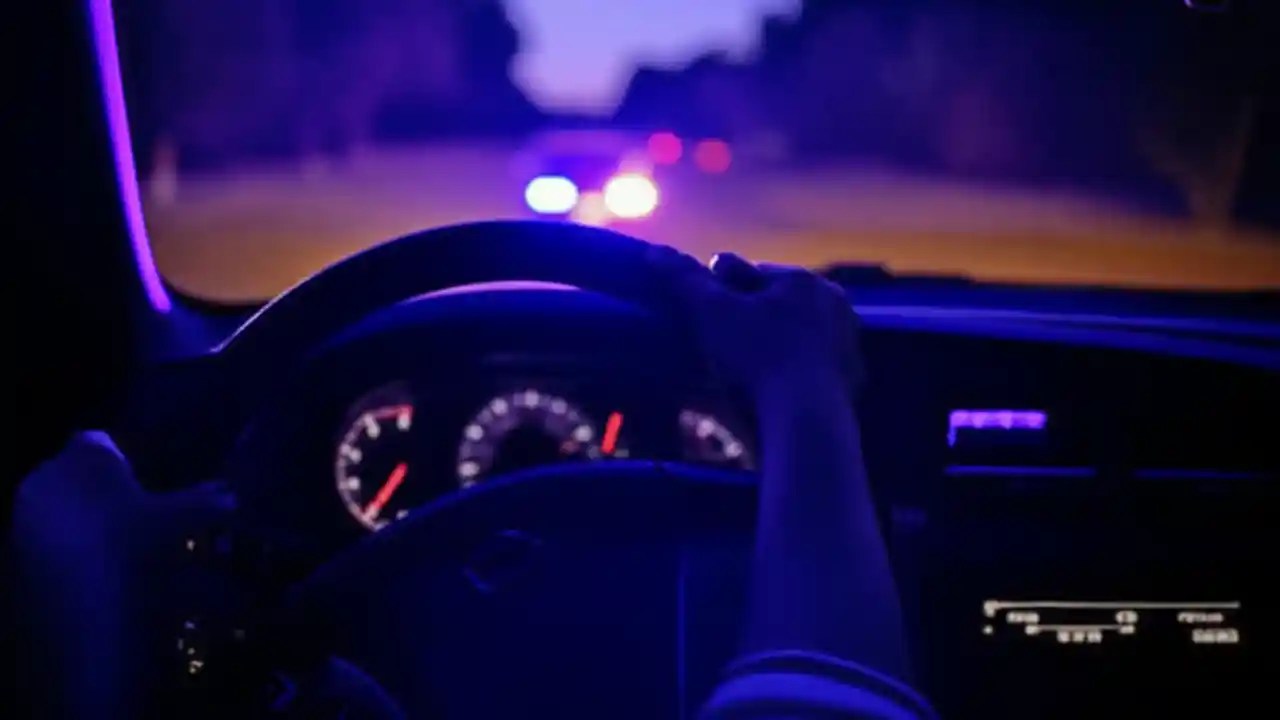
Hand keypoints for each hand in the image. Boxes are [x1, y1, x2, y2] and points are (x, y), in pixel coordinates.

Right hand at [645, 246, 861, 397]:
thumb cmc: (756, 356)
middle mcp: (832, 302)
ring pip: (796, 334)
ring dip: (772, 342)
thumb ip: (683, 279)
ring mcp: (845, 341)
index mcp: (801, 279)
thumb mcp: (711, 312)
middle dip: (750, 314)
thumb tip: (654, 251)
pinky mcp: (850, 378)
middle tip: (720, 340)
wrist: (806, 418)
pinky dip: (791, 371)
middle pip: (777, 302)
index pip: (750, 271)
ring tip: (741, 367)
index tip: (702, 307)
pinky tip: (770, 388)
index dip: (720, 287)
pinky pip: (811, 366)